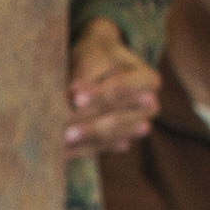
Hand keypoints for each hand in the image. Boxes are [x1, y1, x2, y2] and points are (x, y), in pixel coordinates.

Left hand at [63, 21, 162, 155]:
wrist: (101, 65)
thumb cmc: (97, 57)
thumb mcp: (93, 57)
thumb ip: (86, 75)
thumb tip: (74, 96)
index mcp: (148, 80)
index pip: (122, 87)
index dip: (99, 94)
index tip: (75, 99)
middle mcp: (149, 106)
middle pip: (118, 118)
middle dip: (90, 125)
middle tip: (65, 131)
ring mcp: (138, 125)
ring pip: (110, 137)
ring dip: (83, 142)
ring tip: (59, 143)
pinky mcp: (121, 139)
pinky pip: (101, 148)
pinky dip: (80, 150)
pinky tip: (61, 153)